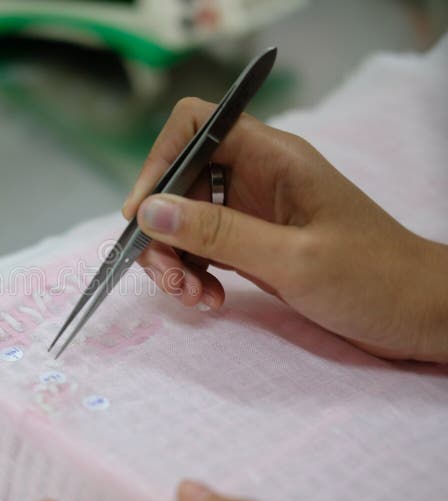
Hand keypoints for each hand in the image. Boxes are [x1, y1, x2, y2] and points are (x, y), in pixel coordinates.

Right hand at [123, 98, 447, 361]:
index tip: (142, 216)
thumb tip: (148, 211)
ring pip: (183, 218)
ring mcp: (251, 211)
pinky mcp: (252, 242)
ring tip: (192, 296)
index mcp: (272, 157)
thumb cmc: (372, 278)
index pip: (195, 125)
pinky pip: (202, 247)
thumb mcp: (292, 258)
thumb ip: (218, 233)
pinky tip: (208, 299)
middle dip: (161, 229)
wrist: (419, 314)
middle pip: (178, 180)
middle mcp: (256, 176)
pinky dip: (194, 273)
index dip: (159, 161)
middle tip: (169, 277)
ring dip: (174, 258)